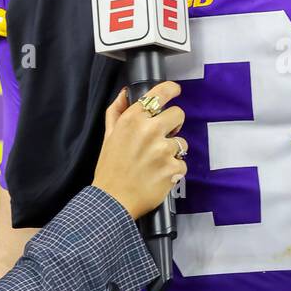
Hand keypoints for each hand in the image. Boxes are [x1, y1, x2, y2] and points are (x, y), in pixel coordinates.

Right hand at [91, 80, 188, 220]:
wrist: (113, 201)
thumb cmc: (110, 169)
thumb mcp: (108, 136)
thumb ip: (116, 112)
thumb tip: (125, 93)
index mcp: (132, 120)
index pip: (159, 94)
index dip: (171, 90)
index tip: (175, 91)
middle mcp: (149, 131)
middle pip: (178, 114)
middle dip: (173, 124)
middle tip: (163, 136)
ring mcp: (163, 150)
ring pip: (182, 141)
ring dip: (173, 151)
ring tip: (156, 162)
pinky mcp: (173, 168)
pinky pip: (182, 163)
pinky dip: (174, 170)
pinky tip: (160, 175)